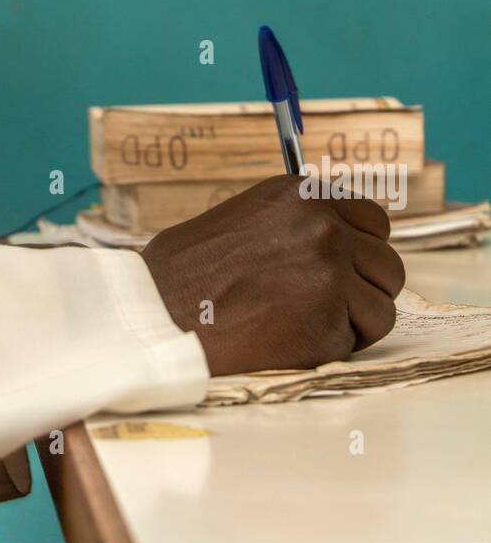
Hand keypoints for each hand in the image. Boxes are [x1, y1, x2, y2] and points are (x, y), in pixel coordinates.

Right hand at [140, 174, 404, 375]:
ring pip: (382, 306)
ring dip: (352, 322)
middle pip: (387, 264)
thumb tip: (341, 238)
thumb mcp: (246, 218)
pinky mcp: (328, 319)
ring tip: (300, 325)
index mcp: (302, 193)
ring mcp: (329, 271)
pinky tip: (288, 341)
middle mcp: (323, 225)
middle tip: (319, 307)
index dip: (360, 253)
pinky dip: (333, 348)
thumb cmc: (185, 274)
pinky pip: (358, 341)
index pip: (374, 221)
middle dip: (363, 290)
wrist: (154, 315)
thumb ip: (296, 223)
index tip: (338, 272)